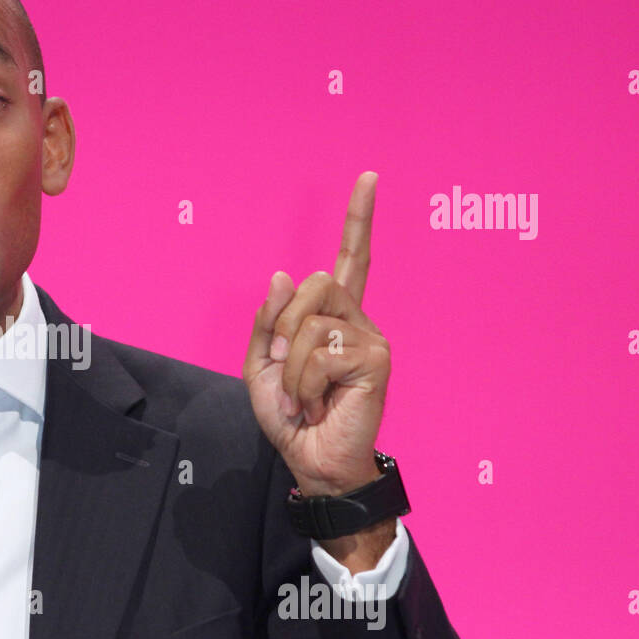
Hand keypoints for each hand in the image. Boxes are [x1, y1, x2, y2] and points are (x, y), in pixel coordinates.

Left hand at [243, 172, 390, 497]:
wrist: (311, 461)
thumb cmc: (290, 417)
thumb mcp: (262, 367)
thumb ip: (268, 322)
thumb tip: (283, 274)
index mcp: (332, 318)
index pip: (349, 260)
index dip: (358, 220)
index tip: (368, 177)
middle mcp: (357, 320)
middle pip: (312, 284)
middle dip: (282, 327)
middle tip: (283, 369)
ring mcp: (371, 338)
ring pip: (312, 322)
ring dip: (291, 367)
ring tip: (302, 397)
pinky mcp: (376, 359)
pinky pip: (322, 351)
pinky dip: (304, 383)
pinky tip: (316, 405)